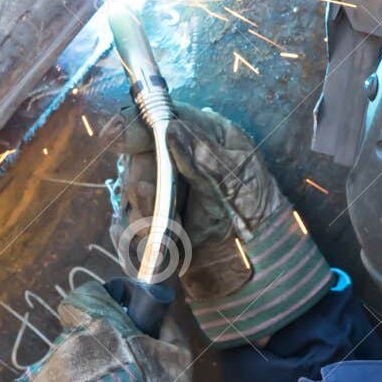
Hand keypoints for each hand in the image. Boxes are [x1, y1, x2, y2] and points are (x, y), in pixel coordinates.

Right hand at [108, 103, 332, 347]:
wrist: (262, 264)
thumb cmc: (258, 213)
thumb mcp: (236, 179)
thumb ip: (203, 155)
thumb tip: (170, 128)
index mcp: (203, 135)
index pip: (161, 117)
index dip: (136, 125)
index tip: (118, 137)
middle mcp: (178, 157)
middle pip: (137, 157)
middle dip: (145, 182)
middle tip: (156, 203)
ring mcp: (163, 189)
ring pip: (130, 193)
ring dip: (146, 215)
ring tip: (175, 233)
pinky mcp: (154, 222)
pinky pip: (129, 227)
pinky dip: (142, 240)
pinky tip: (167, 249)